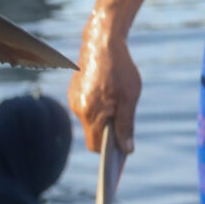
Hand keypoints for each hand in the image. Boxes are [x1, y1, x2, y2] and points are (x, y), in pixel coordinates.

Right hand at [69, 18, 138, 154]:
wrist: (101, 43)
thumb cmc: (119, 70)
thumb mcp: (129, 99)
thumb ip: (126, 126)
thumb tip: (127, 150)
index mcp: (91, 113)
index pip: (96, 146)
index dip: (108, 155)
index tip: (120, 160)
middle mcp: (78, 110)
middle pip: (92, 135)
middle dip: (108, 137)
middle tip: (126, 134)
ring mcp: (74, 100)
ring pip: (90, 121)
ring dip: (104, 122)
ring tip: (120, 108)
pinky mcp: (74, 92)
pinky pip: (87, 109)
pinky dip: (98, 110)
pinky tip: (110, 97)